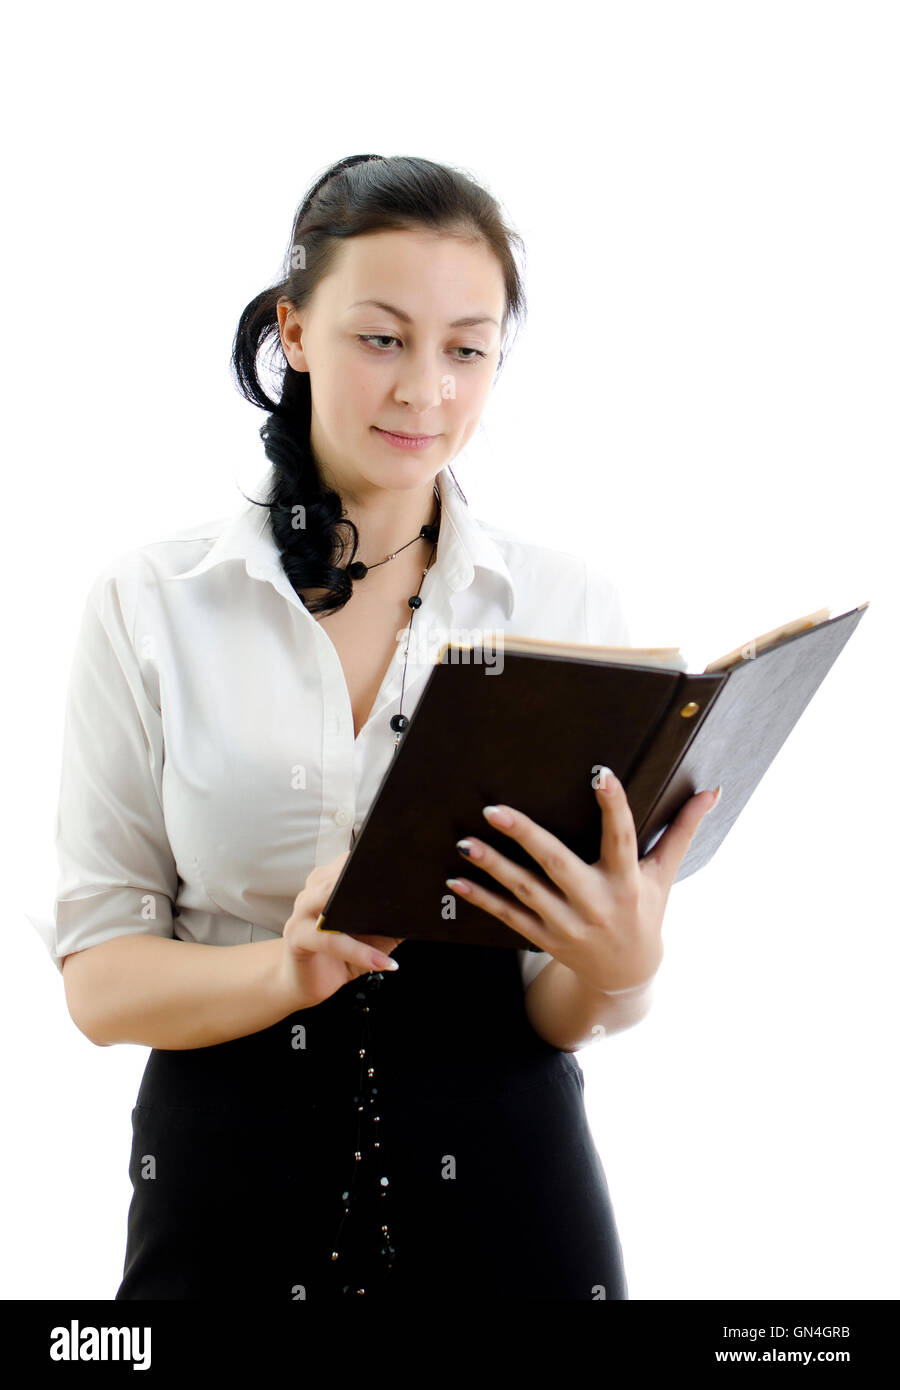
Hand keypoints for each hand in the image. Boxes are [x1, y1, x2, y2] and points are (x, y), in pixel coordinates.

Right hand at [278, 850, 404, 1009]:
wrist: (312, 982)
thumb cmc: (344, 953)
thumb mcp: (375, 934)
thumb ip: (392, 917)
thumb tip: (425, 908)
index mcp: (331, 880)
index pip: (352, 860)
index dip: (373, 859)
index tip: (401, 863)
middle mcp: (314, 889)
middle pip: (340, 875)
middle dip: (367, 880)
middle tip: (397, 888)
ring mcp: (302, 911)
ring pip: (331, 902)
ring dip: (362, 913)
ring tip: (391, 923)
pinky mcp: (296, 937)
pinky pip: (330, 941)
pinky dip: (358, 952)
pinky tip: (382, 963)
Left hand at [446, 770, 720, 995]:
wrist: (627, 977)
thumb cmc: (647, 912)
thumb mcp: (665, 874)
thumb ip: (682, 830)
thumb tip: (713, 790)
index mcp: (627, 882)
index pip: (621, 836)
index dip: (612, 805)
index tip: (599, 773)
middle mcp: (596, 903)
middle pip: (557, 864)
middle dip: (525, 836)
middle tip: (494, 810)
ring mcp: (567, 924)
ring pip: (526, 891)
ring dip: (493, 867)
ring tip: (464, 843)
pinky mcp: (545, 937)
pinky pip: (508, 916)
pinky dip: (481, 899)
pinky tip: (456, 880)